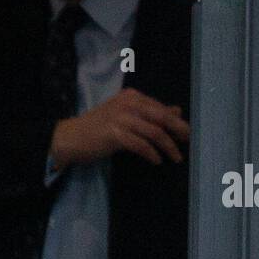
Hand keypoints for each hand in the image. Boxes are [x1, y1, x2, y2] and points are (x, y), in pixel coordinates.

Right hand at [50, 87, 189, 168]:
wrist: (69, 138)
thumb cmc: (97, 128)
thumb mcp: (125, 116)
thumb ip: (149, 113)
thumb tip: (176, 111)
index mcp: (131, 97)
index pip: (160, 107)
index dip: (175, 121)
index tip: (186, 133)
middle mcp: (128, 104)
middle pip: (161, 117)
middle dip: (178, 131)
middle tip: (188, 143)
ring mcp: (121, 118)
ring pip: (154, 132)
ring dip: (168, 146)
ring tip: (175, 157)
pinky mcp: (115, 134)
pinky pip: (140, 145)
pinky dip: (151, 154)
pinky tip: (156, 161)